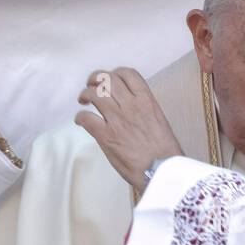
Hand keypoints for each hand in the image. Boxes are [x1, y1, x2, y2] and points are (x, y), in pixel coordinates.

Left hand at [76, 67, 183, 187]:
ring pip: (94, 93)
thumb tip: (132, 109)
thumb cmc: (165, 153)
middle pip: (107, 79)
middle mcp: (131, 106)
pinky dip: (80, 117)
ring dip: (85, 94)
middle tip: (91, 86)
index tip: (111, 79)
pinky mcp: (106, 136)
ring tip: (83, 100)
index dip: (115, 73)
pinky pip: (86, 118)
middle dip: (95, 79)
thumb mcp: (160, 122)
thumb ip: (145, 111)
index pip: (128, 74)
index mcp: (147, 101)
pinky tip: (81, 121)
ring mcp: (118, 120)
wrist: (162, 171)